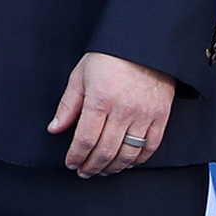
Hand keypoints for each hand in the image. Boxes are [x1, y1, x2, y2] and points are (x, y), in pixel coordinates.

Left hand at [47, 51, 174, 176]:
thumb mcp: (80, 75)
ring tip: (102, 170)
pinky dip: (137, 160)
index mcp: (100, 99)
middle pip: (106, 151)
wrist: (143, 44)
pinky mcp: (160, 117)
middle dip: (92, 166)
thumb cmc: (109, 57)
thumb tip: (54, 128)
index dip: (76, 156)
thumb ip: (68, 105)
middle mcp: (123, 111)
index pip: (85, 138)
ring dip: (113, 167)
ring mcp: (144, 115)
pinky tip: (126, 162)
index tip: (70, 163)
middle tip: (84, 171)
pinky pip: (150, 147)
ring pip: (128, 154)